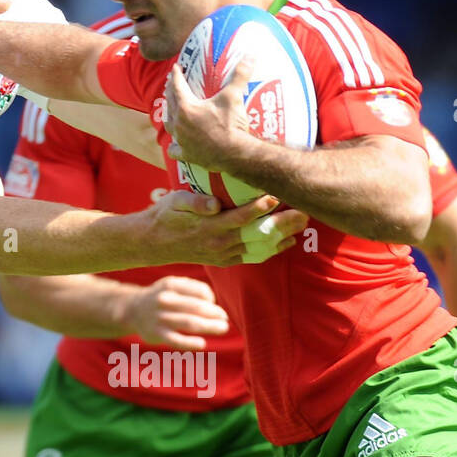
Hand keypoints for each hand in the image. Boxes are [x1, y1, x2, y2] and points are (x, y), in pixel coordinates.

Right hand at [124, 276, 229, 349]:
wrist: (132, 310)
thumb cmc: (161, 297)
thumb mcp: (172, 284)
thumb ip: (192, 288)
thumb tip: (213, 302)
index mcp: (171, 285)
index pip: (200, 291)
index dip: (211, 298)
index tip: (213, 305)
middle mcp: (165, 300)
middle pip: (197, 307)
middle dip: (215, 314)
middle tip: (225, 319)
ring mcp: (160, 318)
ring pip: (190, 323)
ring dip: (210, 326)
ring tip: (223, 328)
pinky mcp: (156, 334)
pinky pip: (176, 340)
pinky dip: (190, 343)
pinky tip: (203, 344)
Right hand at [145, 190, 304, 266]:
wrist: (153, 243)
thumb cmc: (165, 216)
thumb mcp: (175, 202)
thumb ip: (195, 202)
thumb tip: (214, 204)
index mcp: (209, 227)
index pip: (240, 217)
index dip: (259, 208)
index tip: (276, 196)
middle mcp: (219, 243)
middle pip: (257, 234)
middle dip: (281, 224)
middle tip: (302, 213)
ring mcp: (223, 254)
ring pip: (259, 247)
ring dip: (282, 237)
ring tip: (301, 226)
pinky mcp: (224, 260)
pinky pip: (252, 257)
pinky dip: (270, 251)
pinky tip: (285, 243)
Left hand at [163, 61, 250, 171]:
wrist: (234, 153)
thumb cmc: (231, 124)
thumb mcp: (234, 96)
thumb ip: (240, 75)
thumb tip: (250, 56)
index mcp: (187, 106)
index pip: (177, 86)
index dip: (176, 75)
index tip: (176, 67)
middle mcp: (180, 123)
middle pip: (170, 103)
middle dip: (170, 92)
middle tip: (171, 85)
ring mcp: (181, 140)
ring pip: (169, 125)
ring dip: (169, 116)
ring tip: (171, 111)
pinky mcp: (186, 155)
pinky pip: (174, 150)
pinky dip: (173, 146)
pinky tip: (173, 145)